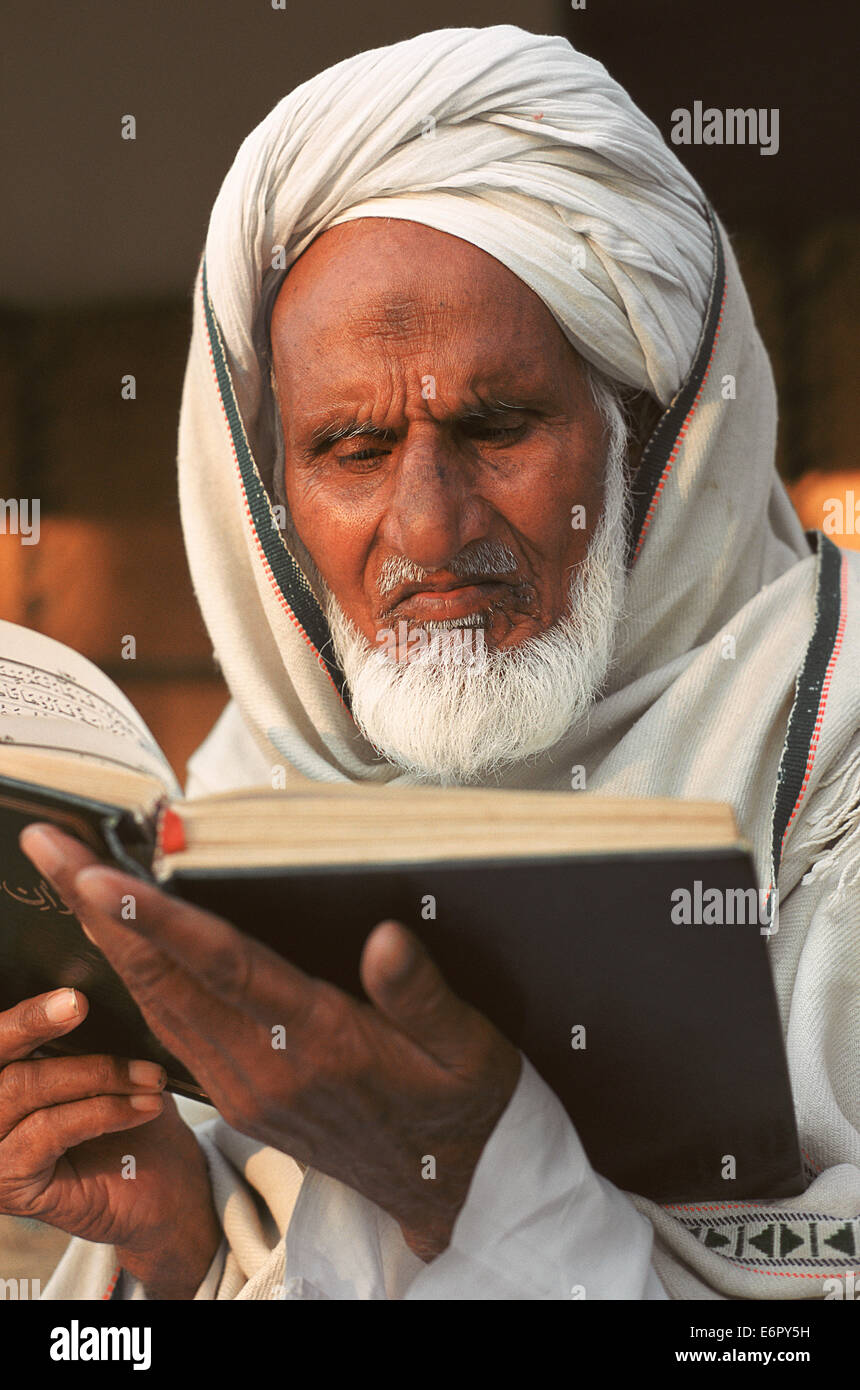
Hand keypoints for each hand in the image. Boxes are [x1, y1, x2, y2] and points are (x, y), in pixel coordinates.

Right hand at [0, 986, 220, 1297]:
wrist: (164, 1186)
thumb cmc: (131, 1113)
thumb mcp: (102, 1062)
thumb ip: (80, 1032)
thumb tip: (79, 986)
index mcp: (5, 1071)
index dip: (22, 1012)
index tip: (65, 990)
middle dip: (36, 1023)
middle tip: (79, 1004)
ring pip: (23, 1087)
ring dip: (95, 1073)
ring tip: (150, 1075)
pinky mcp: (10, 1185)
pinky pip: (50, 1129)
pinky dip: (103, 1111)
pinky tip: (145, 1106)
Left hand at [21, 823, 522, 1260]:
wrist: (449, 1189)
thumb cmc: (462, 1104)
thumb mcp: (469, 1047)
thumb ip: (423, 995)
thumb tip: (384, 937)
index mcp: (324, 1042)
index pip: (224, 968)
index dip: (159, 919)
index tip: (100, 876)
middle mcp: (268, 1069)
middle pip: (163, 980)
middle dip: (98, 911)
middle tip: (49, 847)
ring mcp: (245, 1090)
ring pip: (157, 1006)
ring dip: (105, 939)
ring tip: (66, 877)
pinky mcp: (240, 1100)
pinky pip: (172, 1030)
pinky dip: (136, 977)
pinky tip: (117, 940)